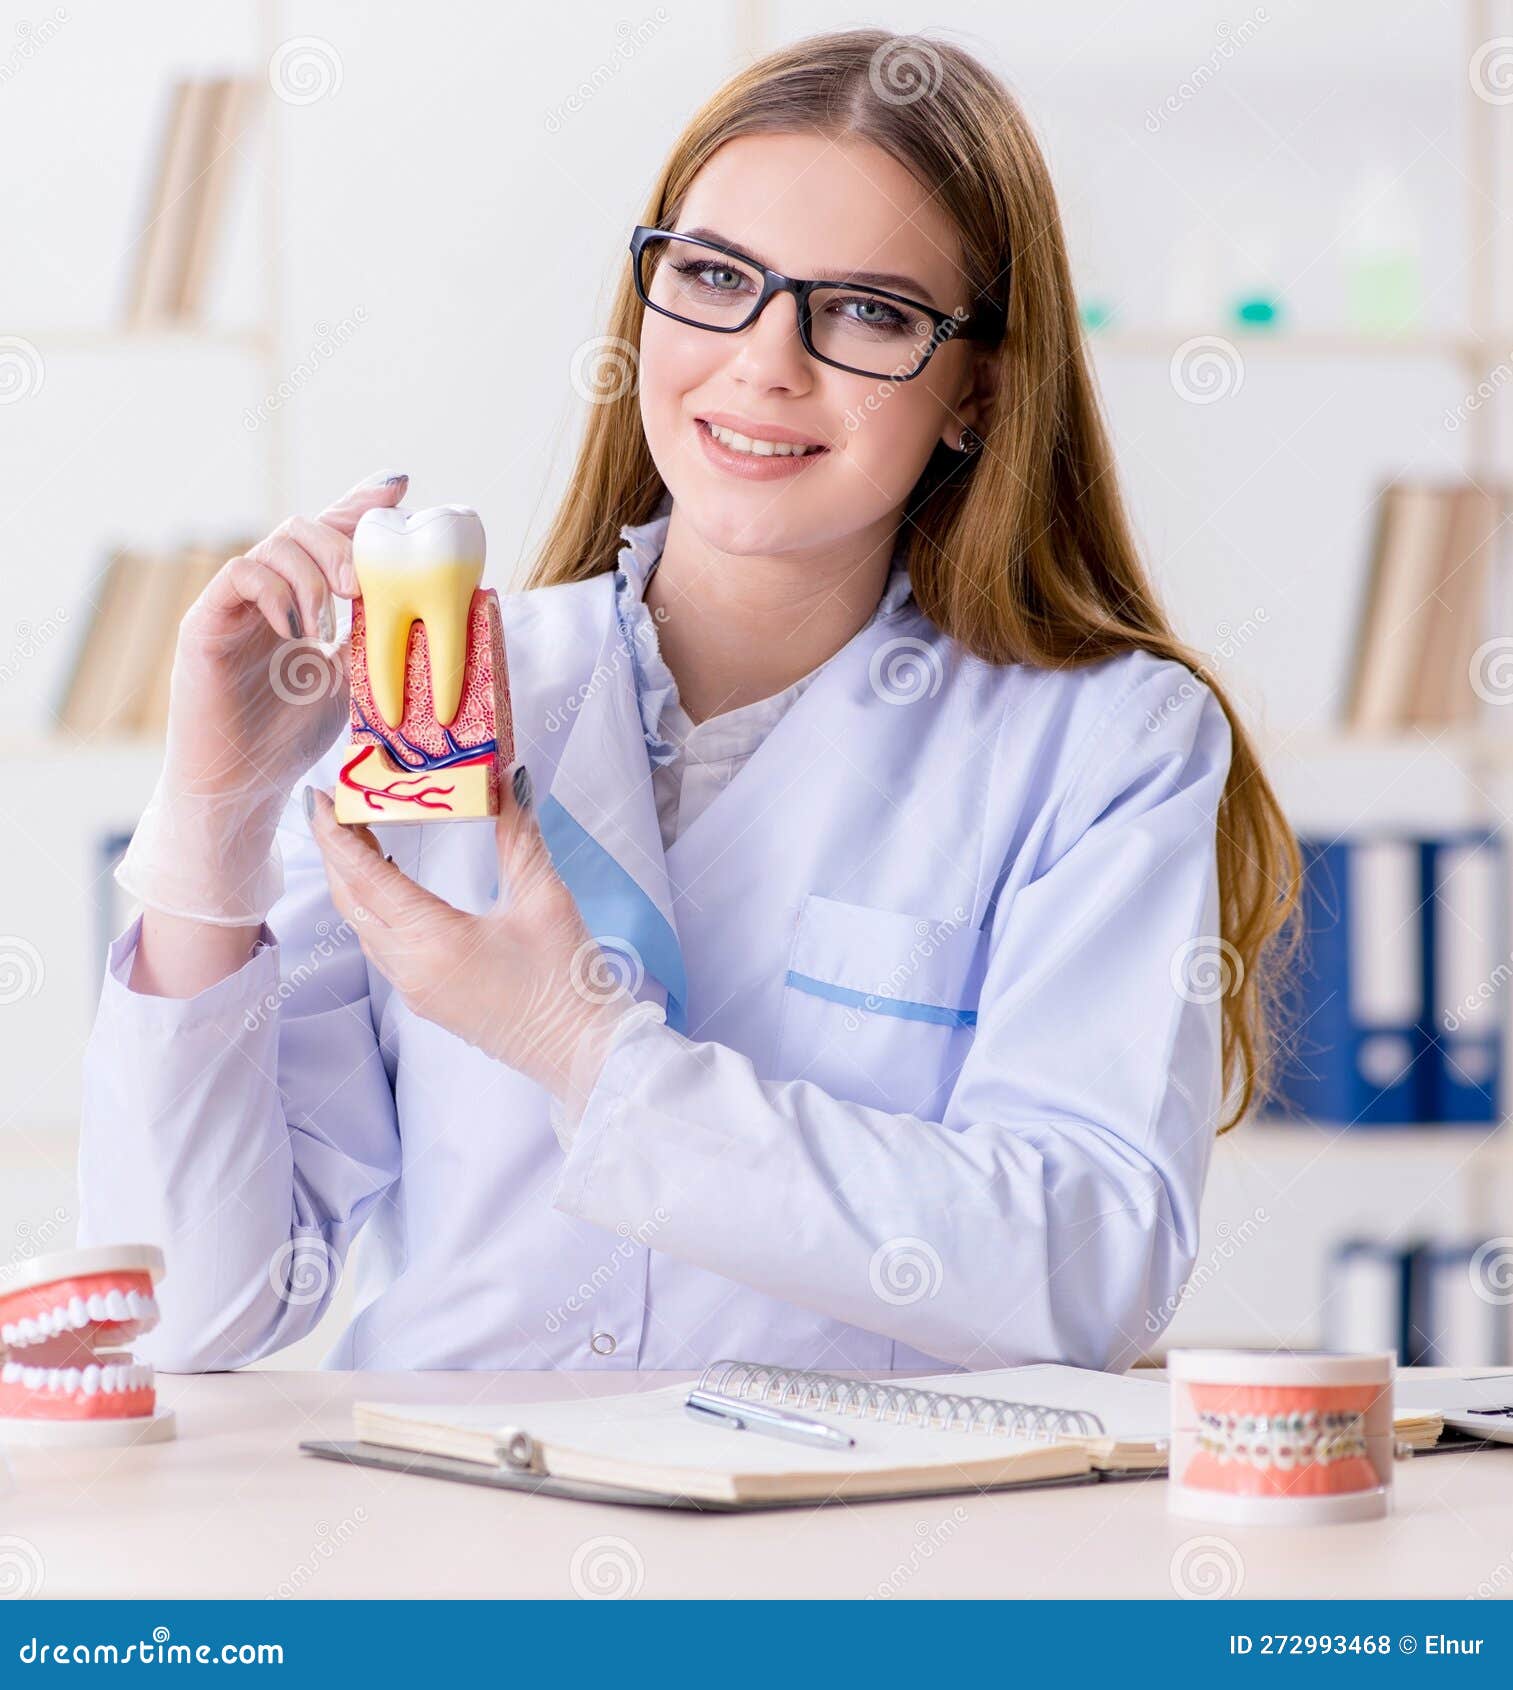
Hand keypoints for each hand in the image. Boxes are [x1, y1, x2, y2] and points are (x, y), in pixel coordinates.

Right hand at [115, 471, 408, 925]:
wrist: (242, 785)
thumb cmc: (290, 736)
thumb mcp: (349, 679)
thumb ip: (371, 640)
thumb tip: (423, 613)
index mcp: (301, 599)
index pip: (328, 536)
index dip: (361, 505)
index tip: (401, 485)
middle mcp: (266, 593)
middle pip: (301, 529)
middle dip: (339, 542)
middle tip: (362, 584)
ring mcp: (233, 606)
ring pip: (273, 547)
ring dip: (312, 575)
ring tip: (330, 624)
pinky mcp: (204, 624)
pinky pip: (239, 576)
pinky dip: (275, 591)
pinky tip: (296, 629)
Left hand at [304, 769, 643, 1104]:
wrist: (581, 1050)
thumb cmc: (567, 979)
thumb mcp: (545, 898)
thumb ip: (519, 836)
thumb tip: (508, 778)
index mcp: (434, 940)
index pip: (366, 876)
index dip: (336, 832)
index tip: (318, 795)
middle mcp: (411, 968)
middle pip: (353, 901)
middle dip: (337, 850)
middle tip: (338, 803)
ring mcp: (415, 989)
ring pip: (363, 926)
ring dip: (353, 880)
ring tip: (359, 833)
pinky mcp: (426, 1000)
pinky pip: (382, 947)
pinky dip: (374, 908)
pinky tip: (389, 883)